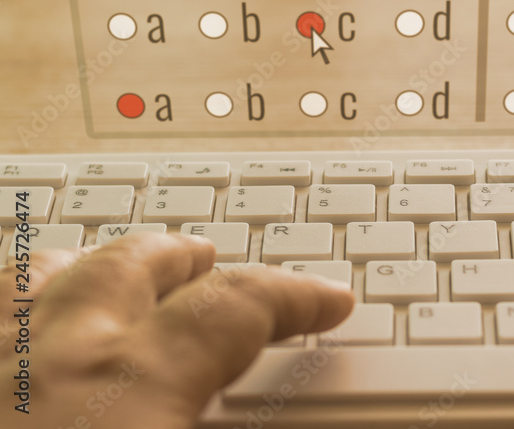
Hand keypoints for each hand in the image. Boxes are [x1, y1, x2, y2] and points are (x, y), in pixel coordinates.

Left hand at [0, 234, 353, 428]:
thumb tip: (251, 419)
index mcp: (126, 389)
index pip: (234, 307)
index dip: (291, 297)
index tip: (326, 300)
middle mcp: (42, 360)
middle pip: (125, 267)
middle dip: (179, 257)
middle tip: (207, 257)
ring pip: (25, 279)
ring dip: (80, 268)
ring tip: (102, 271)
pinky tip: (3, 330)